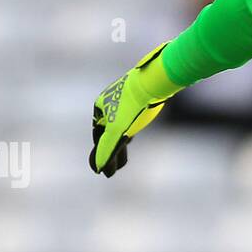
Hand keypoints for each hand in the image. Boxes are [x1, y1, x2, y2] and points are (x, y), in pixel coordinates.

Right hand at [89, 43, 175, 176]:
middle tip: (114, 168)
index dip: (100, 152)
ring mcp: (124, 99)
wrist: (154, 82)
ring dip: (121, 141)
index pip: (98, 135)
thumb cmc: (134, 106)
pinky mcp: (138, 98)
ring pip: (120, 124)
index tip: (103, 168)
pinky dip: (130, 129)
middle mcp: (109, 101)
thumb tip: (98, 169)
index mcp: (100, 106)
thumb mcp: (118, 132)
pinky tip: (134, 133)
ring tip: (124, 155)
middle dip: (111, 150)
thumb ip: (107, 150)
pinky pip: (130, 117)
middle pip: (108, 131)